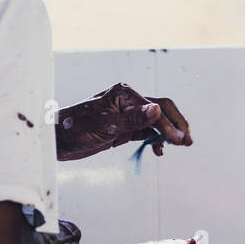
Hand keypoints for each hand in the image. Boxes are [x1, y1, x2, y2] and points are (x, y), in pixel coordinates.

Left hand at [56, 83, 192, 160]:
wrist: (56, 140)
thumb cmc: (74, 128)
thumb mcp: (105, 125)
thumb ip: (133, 119)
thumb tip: (157, 110)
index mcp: (124, 93)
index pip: (155, 108)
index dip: (168, 126)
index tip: (178, 141)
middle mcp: (128, 100)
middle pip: (161, 109)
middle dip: (176, 124)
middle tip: (188, 141)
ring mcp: (126, 114)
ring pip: (156, 121)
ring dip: (168, 133)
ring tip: (179, 145)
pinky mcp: (123, 127)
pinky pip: (145, 131)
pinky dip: (155, 139)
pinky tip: (158, 149)